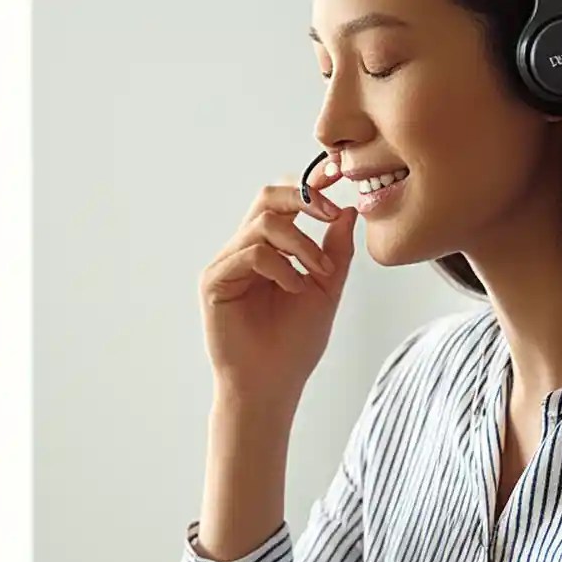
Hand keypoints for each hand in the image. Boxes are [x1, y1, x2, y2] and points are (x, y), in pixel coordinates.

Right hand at [198, 158, 356, 404]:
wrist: (273, 386)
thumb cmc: (295, 345)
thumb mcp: (327, 290)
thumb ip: (335, 251)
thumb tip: (347, 209)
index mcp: (270, 249)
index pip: (285, 201)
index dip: (309, 184)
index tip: (338, 176)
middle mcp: (244, 251)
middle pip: (267, 197)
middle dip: (303, 198)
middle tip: (331, 215)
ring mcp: (227, 265)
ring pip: (262, 223)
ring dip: (301, 243)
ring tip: (319, 274)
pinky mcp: (214, 282)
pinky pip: (250, 254)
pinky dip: (280, 267)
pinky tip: (295, 289)